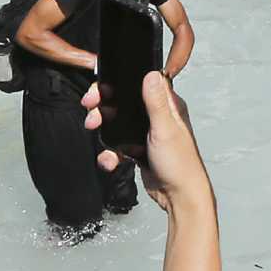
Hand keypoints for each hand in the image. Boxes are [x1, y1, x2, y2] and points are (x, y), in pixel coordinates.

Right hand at [82, 71, 212, 212]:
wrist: (178, 196)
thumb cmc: (179, 163)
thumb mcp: (165, 128)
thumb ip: (156, 102)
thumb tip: (151, 74)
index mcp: (167, 106)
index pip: (140, 85)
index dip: (118, 85)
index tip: (100, 89)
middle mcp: (157, 116)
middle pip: (123, 104)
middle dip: (104, 106)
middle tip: (90, 110)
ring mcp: (146, 133)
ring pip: (117, 124)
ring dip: (104, 128)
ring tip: (94, 130)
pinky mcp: (139, 150)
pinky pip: (118, 146)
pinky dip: (111, 152)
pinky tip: (110, 160)